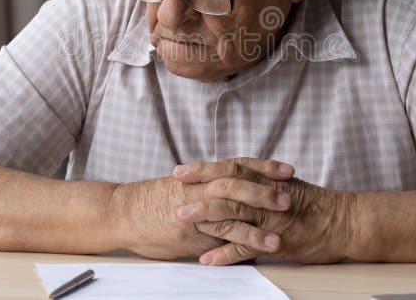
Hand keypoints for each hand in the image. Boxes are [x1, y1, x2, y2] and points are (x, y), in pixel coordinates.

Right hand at [108, 159, 294, 260]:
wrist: (123, 213)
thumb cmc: (151, 203)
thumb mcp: (183, 191)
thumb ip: (207, 192)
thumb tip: (230, 198)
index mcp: (203, 177)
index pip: (239, 166)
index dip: (264, 167)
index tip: (288, 170)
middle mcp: (202, 189)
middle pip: (240, 182)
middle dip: (267, 187)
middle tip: (292, 192)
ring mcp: (198, 210)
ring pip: (235, 209)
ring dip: (261, 218)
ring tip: (285, 226)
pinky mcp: (192, 231)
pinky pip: (222, 235)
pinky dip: (244, 241)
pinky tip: (262, 249)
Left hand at [173, 158, 354, 264]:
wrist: (344, 221)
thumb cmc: (316, 205)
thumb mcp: (285, 187)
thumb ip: (261, 184)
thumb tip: (238, 183)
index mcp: (266, 180)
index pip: (230, 169)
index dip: (204, 169)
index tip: (181, 170)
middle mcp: (265, 194)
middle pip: (226, 186)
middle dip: (198, 186)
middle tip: (175, 189)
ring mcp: (269, 217)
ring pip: (232, 212)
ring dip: (205, 215)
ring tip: (183, 219)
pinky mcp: (276, 239)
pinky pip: (246, 246)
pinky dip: (225, 253)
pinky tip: (207, 259)